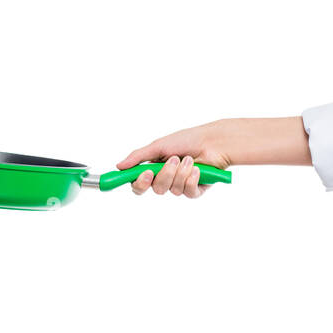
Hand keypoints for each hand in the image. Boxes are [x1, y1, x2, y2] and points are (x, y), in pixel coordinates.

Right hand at [116, 120, 231, 196]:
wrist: (213, 141)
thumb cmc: (187, 139)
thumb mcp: (159, 146)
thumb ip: (138, 157)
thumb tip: (119, 166)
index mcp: (155, 169)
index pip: (140, 184)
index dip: (140, 183)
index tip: (145, 174)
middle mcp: (167, 179)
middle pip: (157, 189)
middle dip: (165, 175)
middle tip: (174, 159)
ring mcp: (181, 185)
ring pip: (173, 190)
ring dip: (181, 173)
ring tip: (190, 159)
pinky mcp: (196, 189)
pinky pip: (189, 193)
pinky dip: (192, 179)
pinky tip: (198, 169)